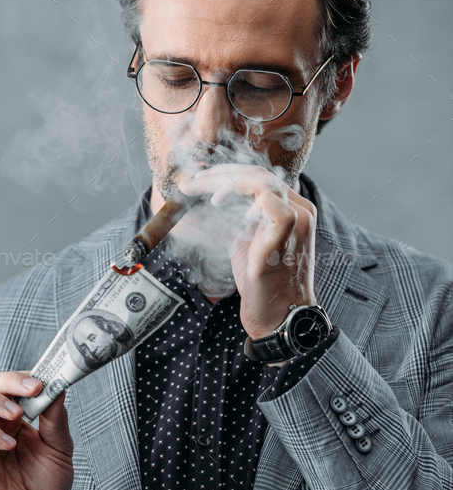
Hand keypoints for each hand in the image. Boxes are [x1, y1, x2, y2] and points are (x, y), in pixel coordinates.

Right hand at [0, 371, 73, 489]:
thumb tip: (58, 386)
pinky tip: (9, 445)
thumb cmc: (47, 488)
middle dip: (5, 382)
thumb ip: (56, 419)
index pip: (5, 384)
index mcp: (12, 419)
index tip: (43, 380)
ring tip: (17, 414)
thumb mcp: (60, 450)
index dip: (20, 377)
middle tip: (31, 390)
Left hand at [179, 164, 317, 338]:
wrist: (279, 315)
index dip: (227, 173)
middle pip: (258, 174)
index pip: (259, 177)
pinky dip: (243, 198)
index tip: (198, 179)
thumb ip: (224, 221)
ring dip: (225, 183)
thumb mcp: (239, 242)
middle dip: (220, 174)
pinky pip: (270, 204)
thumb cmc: (261, 283)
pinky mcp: (286, 234)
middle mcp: (299, 209)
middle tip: (191, 182)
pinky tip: (221, 205)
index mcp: (291, 208)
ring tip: (203, 193)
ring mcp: (297, 220)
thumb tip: (194, 208)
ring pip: (262, 182)